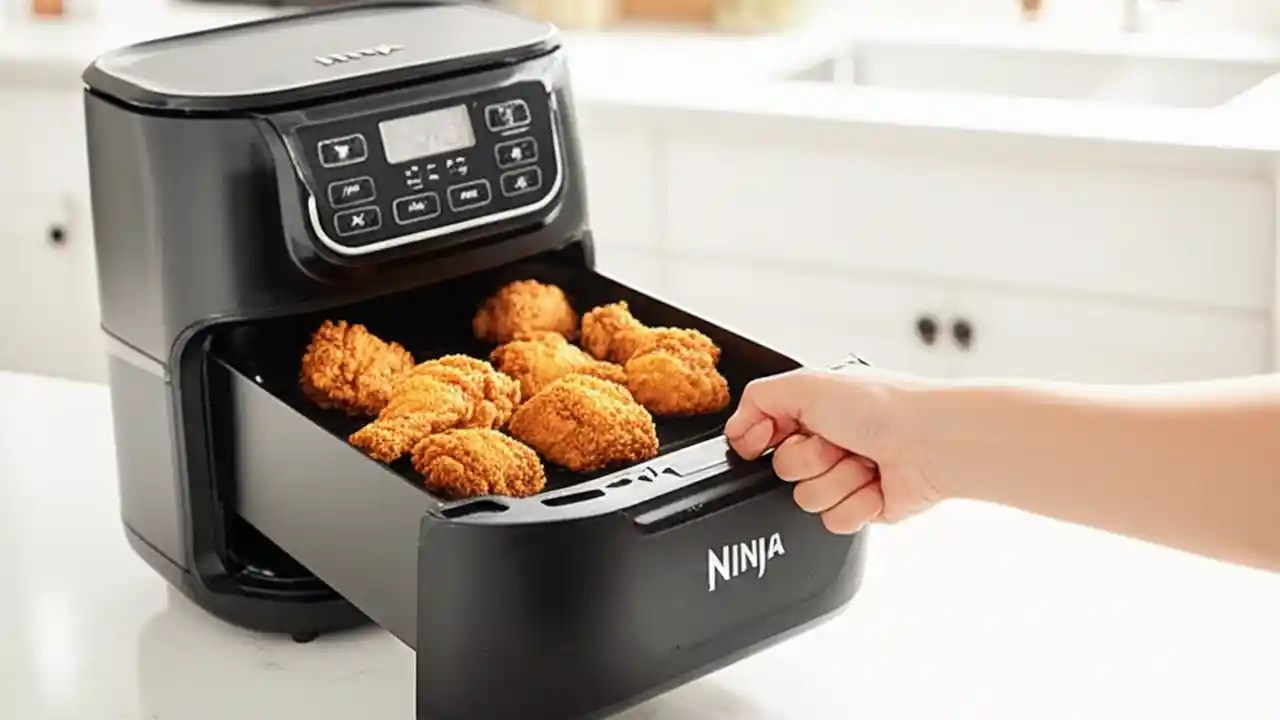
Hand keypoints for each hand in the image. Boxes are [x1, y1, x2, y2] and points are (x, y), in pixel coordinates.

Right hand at [724, 368, 945, 533]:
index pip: (762, 434)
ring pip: (806, 499)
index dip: (765, 438)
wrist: (931, 442)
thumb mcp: (806, 383)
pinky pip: (834, 521)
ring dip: (836, 479)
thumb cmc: (883, 406)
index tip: (777, 433)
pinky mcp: (863, 507)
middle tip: (839, 441)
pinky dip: (856, 502)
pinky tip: (876, 483)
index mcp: (814, 410)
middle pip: (782, 470)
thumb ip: (757, 399)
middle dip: (809, 458)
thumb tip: (736, 430)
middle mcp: (828, 443)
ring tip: (864, 461)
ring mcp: (845, 477)